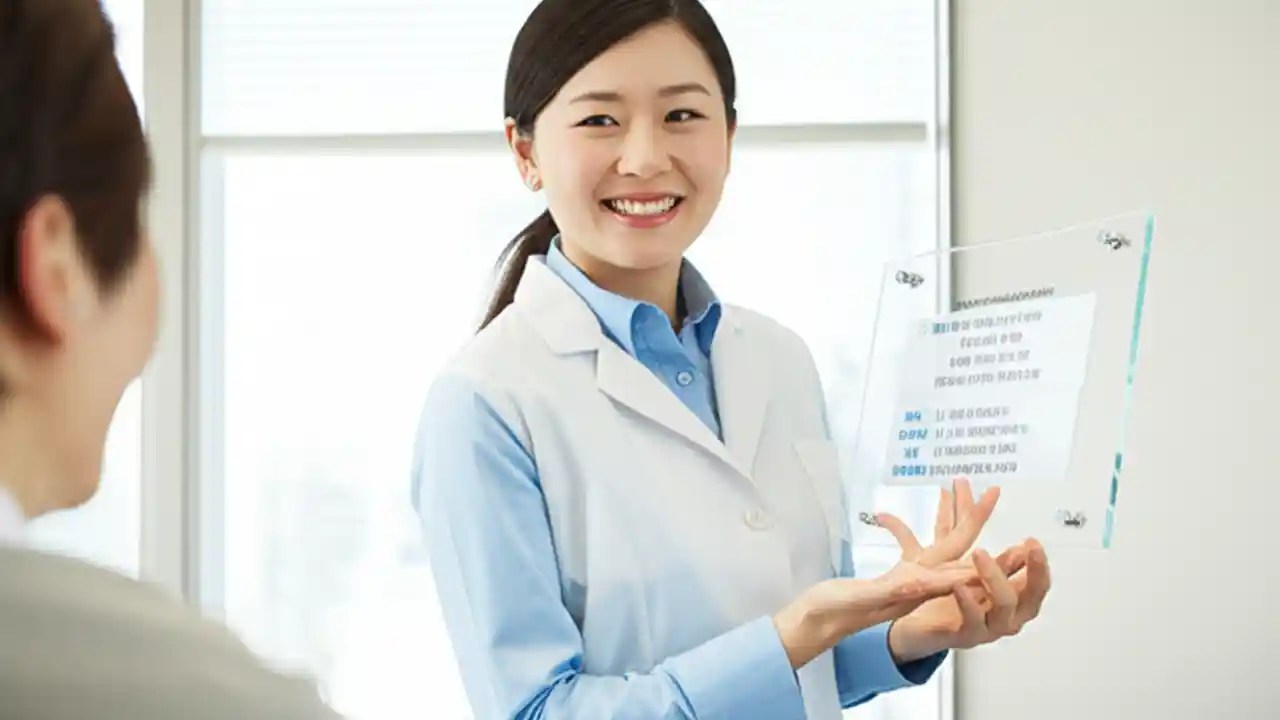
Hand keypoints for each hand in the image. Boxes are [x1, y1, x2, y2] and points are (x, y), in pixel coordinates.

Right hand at [774, 477, 996, 670]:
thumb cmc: (831, 614)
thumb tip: (916, 583)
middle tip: (994, 492)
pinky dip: (923, 528)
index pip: (957, 566)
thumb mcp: (860, 600)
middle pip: (956, 548)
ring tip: (965, 492)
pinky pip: (917, 546)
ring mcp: (906, 579)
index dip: (982, 550)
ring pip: (940, 546)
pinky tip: (926, 514)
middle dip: (974, 518)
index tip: (1005, 536)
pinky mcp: (893, 576)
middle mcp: (916, 583)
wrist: (812, 626)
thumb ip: (888, 591)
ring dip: (954, 518)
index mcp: (913, 588)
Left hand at [881, 483, 1052, 661]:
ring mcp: (988, 626)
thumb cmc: (935, 591)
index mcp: (1005, 590)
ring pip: (1005, 604)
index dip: (1037, 560)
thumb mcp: (945, 550)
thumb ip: (955, 521)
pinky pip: (973, 621)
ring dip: (995, 576)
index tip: (1032, 539)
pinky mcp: (965, 636)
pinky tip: (958, 585)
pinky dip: (967, 601)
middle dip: (1032, 567)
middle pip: (1031, 592)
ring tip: (980, 553)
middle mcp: (1003, 611)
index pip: (1033, 576)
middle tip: (1027, 544)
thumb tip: (962, 484)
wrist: (911, 625)